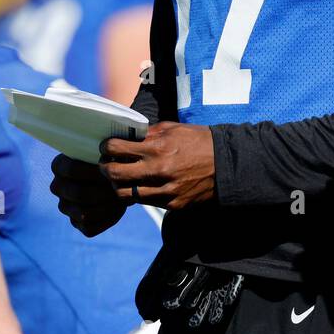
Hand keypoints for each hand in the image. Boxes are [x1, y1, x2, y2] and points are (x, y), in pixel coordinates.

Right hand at [50, 154, 126, 236]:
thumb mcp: (109, 152)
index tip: (114, 168)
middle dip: (103, 192)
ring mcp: (65, 206)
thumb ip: (106, 152)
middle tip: (121, 188)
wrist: (120, 179)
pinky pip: (90, 227)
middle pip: (78, 193)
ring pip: (84, 212)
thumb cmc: (114, 161)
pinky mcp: (76, 223)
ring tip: (123, 198)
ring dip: (107, 206)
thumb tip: (111, 157)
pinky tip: (118, 208)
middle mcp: (58, 187)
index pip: (71, 169)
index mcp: (59, 165)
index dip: (94, 171)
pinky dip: (107, 219)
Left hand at [99, 121, 215, 209]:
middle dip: (105, 168)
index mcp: (158, 148)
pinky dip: (138, 194)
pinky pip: (145, 202)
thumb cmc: (199, 141)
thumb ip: (148, 133)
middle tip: (107, 164)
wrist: (227, 164)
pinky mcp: (172, 204)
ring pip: (125, 194)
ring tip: (122, 178)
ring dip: (119, 185)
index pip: (117, 149)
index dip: (106, 147)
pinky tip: (141, 185)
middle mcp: (159, 171)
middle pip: (115, 174)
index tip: (107, 147)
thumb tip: (127, 136)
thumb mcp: (173, 129)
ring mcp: (165, 191)